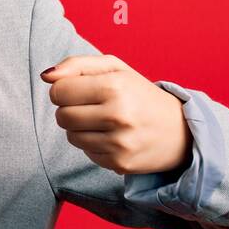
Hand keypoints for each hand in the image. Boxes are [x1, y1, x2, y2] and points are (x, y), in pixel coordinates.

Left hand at [40, 54, 190, 175]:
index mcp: (115, 86)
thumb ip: (77, 65)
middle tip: (90, 107)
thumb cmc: (140, 95)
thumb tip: (46, 76)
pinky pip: (86, 153)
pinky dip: (93, 144)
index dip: (63, 90)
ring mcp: (119, 142)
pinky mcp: (120, 163)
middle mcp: (118, 115)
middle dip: (69, 110)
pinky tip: (112, 137)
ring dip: (79, 128)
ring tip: (103, 121)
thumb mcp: (115, 69)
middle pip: (62, 116)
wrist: (181, 131)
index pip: (59, 91)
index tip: (77, 90)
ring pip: (71, 136)